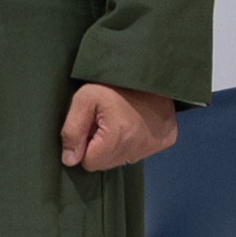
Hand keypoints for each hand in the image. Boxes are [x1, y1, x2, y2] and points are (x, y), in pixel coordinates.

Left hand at [65, 81, 181, 173]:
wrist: (147, 72)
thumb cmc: (112, 84)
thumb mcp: (83, 99)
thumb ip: (72, 131)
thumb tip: (70, 160)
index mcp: (117, 137)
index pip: (91, 163)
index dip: (84, 146)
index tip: (88, 128)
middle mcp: (139, 147)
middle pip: (107, 164)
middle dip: (99, 147)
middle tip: (102, 123)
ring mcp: (155, 146)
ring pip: (123, 159)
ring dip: (115, 146)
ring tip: (116, 122)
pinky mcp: (165, 142)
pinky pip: (140, 152)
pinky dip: (132, 143)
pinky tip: (131, 124)